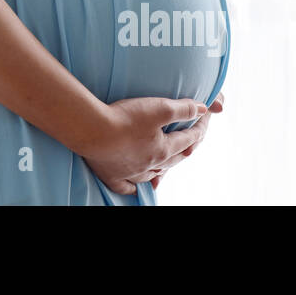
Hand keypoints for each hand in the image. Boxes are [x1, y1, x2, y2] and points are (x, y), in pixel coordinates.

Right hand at [79, 96, 209, 194]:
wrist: (92, 131)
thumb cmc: (125, 118)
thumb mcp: (158, 108)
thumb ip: (182, 108)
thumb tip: (203, 109)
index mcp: (163, 149)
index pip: (188, 140)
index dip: (198, 129)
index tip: (204, 120)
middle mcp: (151, 165)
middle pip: (173, 159)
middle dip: (184, 149)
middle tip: (190, 144)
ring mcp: (131, 173)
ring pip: (153, 174)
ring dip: (163, 170)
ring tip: (166, 165)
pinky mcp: (113, 176)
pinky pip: (127, 187)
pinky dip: (135, 187)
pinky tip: (137, 187)